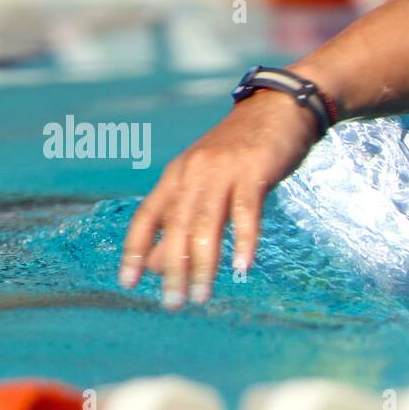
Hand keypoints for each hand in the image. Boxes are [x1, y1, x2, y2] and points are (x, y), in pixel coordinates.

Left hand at [118, 90, 318, 307]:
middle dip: (172, 269)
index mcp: (177, 175)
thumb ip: (184, 217)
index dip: (135, 250)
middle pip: (176, 227)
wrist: (281, 106)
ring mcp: (222, 170)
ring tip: (201, 295)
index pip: (147, 216)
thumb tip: (158, 261)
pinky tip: (243, 267)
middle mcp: (193, 173)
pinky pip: (246, 211)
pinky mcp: (253, 170)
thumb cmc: (244, 149)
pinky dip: (244, 240)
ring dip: (203, 264)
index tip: (128, 282)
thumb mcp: (207, 182)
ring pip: (206, 224)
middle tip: (173, 303)